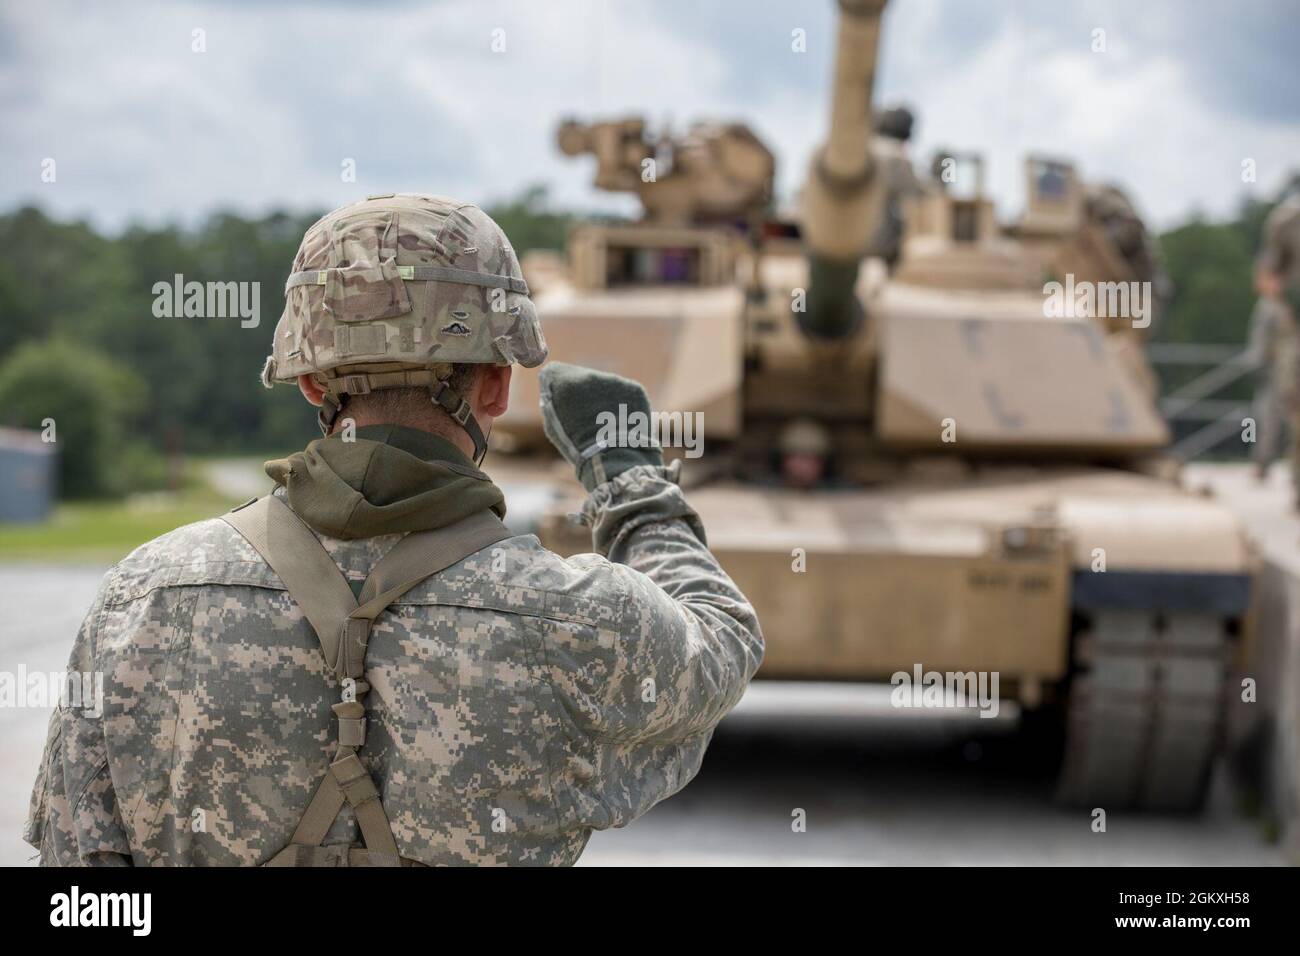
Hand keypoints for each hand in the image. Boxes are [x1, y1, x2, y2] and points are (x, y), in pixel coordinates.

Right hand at [538, 361, 663, 490]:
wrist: (616, 459)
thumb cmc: (578, 446)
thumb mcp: (553, 426)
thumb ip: (550, 401)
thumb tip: (551, 387)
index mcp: (566, 382)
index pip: (555, 371)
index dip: (555, 385)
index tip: (560, 398)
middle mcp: (591, 375)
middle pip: (582, 378)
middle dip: (582, 392)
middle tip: (584, 418)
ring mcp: (616, 381)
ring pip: (604, 385)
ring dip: (602, 398)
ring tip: (603, 423)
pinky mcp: (635, 389)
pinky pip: (624, 392)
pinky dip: (621, 404)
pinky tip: (619, 422)